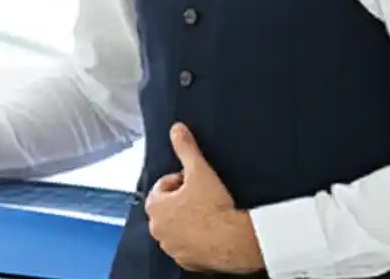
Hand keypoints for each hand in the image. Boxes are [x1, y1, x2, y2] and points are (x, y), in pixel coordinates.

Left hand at [145, 123, 264, 274]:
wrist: (234, 239)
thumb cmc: (214, 207)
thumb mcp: (199, 170)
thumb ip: (186, 148)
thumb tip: (177, 129)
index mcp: (155, 206)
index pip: (164, 186)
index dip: (182, 181)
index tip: (196, 183)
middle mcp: (157, 229)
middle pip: (169, 208)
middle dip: (183, 201)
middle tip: (204, 198)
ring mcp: (171, 247)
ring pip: (177, 228)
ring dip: (188, 221)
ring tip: (209, 215)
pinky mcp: (186, 261)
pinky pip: (188, 246)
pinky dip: (196, 240)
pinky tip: (211, 232)